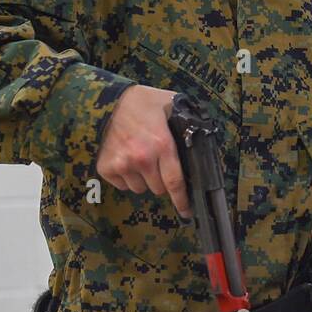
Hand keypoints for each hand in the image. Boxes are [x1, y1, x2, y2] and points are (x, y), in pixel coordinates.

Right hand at [97, 85, 188, 215]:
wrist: (108, 99)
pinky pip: (122, 185)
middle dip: (162, 180)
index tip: (187, 211)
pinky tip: (126, 158)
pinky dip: (126, 177)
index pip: (175, 183)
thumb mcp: (172, 105)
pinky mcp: (106, 168)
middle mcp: (142, 159)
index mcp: (162, 145)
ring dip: (144, 179)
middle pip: (158, 189)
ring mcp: (122, 165)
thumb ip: (187, 123)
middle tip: (159, 163)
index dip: (182, 200)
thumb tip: (205, 138)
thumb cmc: (144, 102)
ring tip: (141, 157)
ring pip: (140, 189)